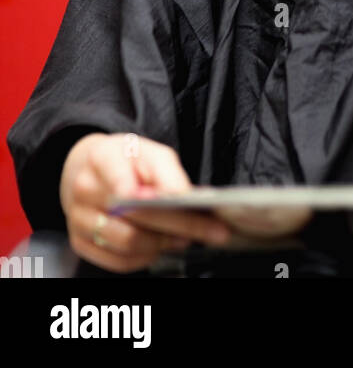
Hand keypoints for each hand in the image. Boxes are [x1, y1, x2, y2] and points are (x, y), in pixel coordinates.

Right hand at [60, 133, 232, 272]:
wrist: (91, 168)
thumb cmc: (126, 160)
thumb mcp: (150, 152)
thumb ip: (167, 173)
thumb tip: (184, 198)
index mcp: (102, 158)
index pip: (125, 186)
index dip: (152, 201)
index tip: (183, 205)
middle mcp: (84, 189)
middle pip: (134, 218)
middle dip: (179, 226)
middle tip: (212, 231)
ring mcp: (79, 218)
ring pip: (128, 244)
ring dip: (163, 244)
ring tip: (185, 236)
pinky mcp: (80, 242)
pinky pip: (119, 261)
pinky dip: (146, 257)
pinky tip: (161, 245)